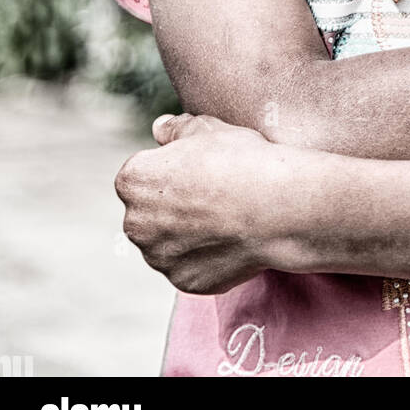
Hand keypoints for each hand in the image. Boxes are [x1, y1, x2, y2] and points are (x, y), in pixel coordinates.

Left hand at [114, 113, 317, 293]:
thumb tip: (159, 128)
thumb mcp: (207, 128)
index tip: (199, 168)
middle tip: (212, 193)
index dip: (172, 168)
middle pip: (149, 212)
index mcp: (133, 181)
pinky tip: (231, 240)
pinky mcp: (183, 281)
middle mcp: (136, 223)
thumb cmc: (240, 160)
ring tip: (224, 217)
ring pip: (168, 243)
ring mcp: (159, 257)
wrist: (276, 206)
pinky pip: (190, 267)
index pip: (142, 173)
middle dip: (172, 205)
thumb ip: (175, 129)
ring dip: (186, 234)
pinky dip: (206, 258)